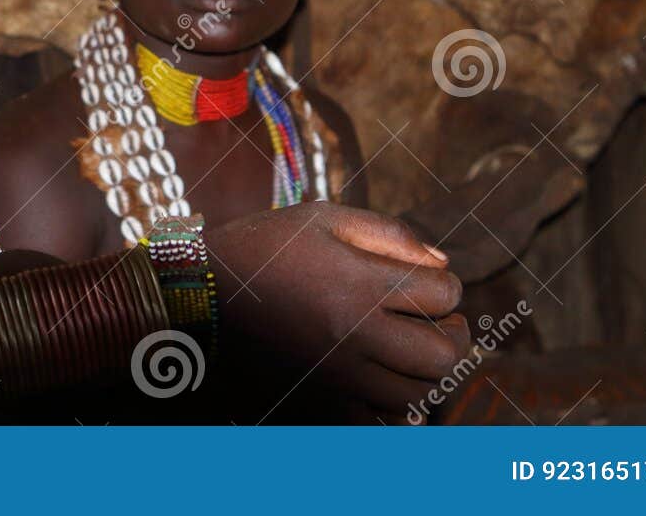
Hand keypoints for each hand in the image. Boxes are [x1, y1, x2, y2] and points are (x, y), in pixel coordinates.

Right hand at [206, 202, 469, 420]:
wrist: (194, 301)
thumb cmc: (258, 250)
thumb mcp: (319, 219)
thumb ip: (387, 232)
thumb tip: (440, 261)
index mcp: (360, 282)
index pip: (445, 293)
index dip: (442, 284)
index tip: (421, 282)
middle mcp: (357, 335)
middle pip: (444, 353)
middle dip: (450, 334)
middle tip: (433, 323)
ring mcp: (340, 378)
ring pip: (420, 394)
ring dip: (426, 374)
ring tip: (409, 352)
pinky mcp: (321, 407)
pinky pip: (381, 427)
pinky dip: (395, 412)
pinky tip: (385, 388)